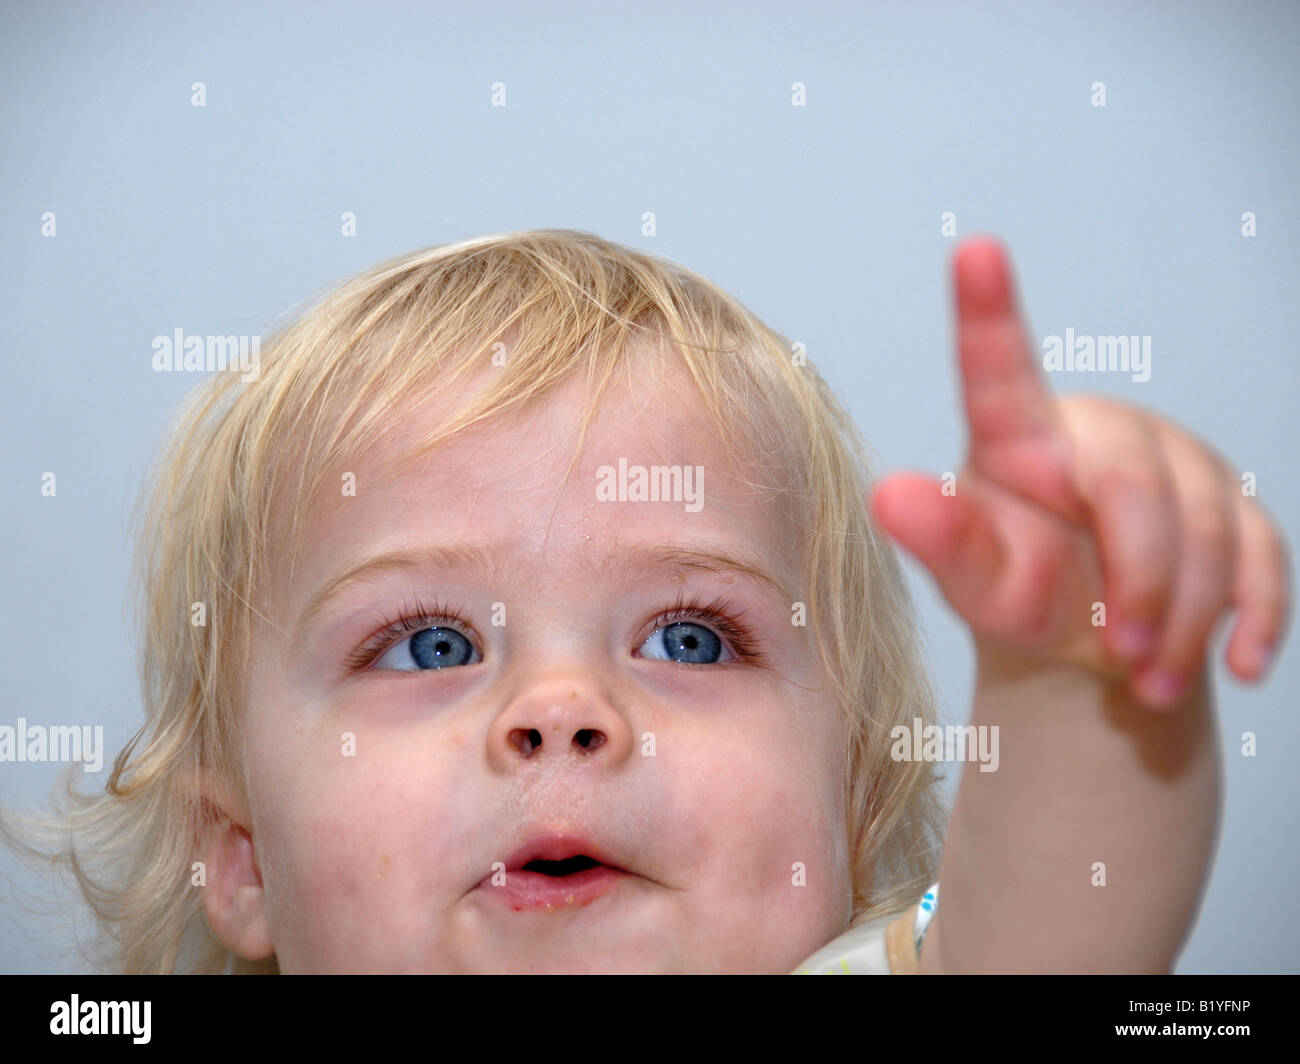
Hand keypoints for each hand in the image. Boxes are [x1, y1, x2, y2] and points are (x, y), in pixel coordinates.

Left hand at [868, 237, 1290, 708]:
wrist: (1096, 639)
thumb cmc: (1023, 591)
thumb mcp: (978, 583)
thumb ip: (943, 541)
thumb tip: (889, 495)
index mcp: (1018, 438)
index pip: (998, 371)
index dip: (987, 311)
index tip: (973, 248)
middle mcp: (1100, 430)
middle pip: (1136, 489)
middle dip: (1137, 584)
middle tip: (1120, 653)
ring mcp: (1178, 460)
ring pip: (1209, 532)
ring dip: (1185, 622)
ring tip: (1147, 679)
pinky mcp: (1237, 502)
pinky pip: (1264, 554)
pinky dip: (1254, 618)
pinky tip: (1239, 662)